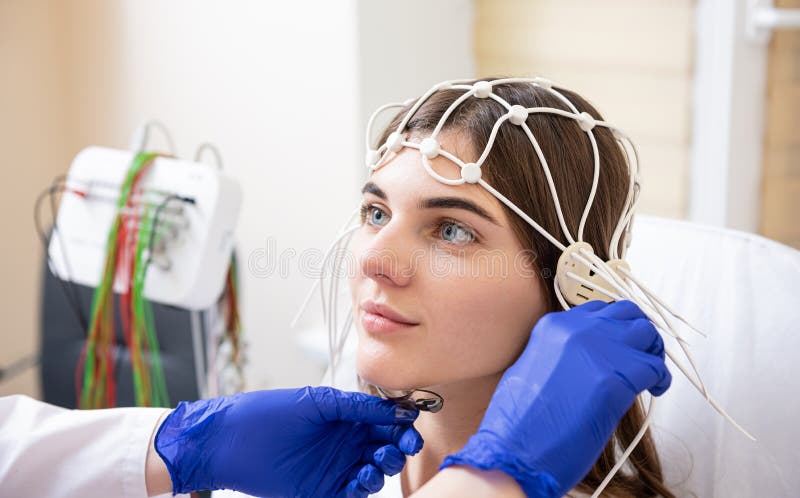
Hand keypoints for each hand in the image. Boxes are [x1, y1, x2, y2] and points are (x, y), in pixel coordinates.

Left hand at [154, 386, 423, 497]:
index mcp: (344, 418)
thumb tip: (395, 408)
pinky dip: (363, 488)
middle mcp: (343, 444)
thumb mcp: (317, 401)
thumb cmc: (268, 414)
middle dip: (397, 447)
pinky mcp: (323, 491)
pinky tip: (361, 478)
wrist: (231, 441)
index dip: (400, 424)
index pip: (383, 422)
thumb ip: (356, 406)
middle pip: (384, 448)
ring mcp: (334, 468)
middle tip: (401, 446)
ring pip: (373, 472)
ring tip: (376, 462)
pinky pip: (352, 493)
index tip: (411, 425)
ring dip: (382, 468)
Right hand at [440, 300, 670, 497]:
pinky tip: (655, 389)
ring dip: (653, 352)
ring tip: (650, 374)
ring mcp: (597, 350)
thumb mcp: (533, 368)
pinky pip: (655, 367)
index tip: (621, 343)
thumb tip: (589, 359)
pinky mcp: (615, 379)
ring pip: (645, 333)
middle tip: (643, 355)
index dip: (615, 327)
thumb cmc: (520, 421)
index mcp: (553, 327)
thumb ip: (562, 353)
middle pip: (625, 313)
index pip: (597, 310)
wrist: (515, 449)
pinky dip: (661, 379)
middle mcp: (576, 330)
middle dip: (639, 333)